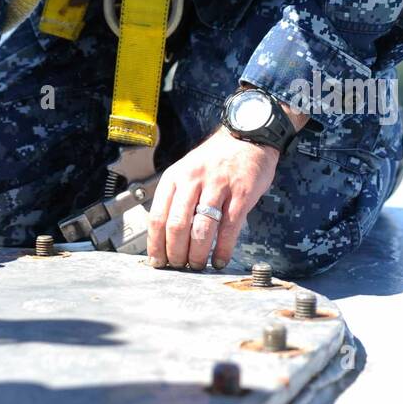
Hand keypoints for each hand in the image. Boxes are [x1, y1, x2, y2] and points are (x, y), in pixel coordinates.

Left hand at [146, 125, 279, 270]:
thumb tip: (163, 236)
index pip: (158, 215)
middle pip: (177, 225)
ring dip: (197, 254)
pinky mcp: (241, 195)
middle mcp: (193, 180)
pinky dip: (222, 250)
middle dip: (175, 253)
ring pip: (201, 229)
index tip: (157, 260)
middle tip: (178, 266)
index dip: (156, 243)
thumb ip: (175, 197)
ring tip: (196, 265)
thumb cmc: (214, 159)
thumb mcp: (186, 170)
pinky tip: (218, 260)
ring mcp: (218, 187)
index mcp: (175, 176)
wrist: (246, 137)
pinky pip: (228, 229)